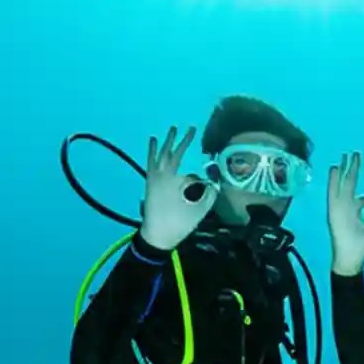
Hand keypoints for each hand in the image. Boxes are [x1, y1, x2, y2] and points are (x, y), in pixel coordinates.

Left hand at [140, 126, 217, 249]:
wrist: (157, 234)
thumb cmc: (179, 223)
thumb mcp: (199, 210)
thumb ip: (209, 193)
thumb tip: (213, 181)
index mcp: (175, 180)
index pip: (189, 168)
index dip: (196, 168)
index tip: (202, 160)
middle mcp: (163, 174)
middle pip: (174, 153)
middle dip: (183, 140)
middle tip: (191, 128)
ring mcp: (154, 177)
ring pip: (161, 155)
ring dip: (167, 142)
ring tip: (172, 129)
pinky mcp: (150, 181)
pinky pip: (151, 161)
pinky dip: (152, 150)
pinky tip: (154, 141)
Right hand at [326, 152, 363, 275]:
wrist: (351, 258)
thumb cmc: (362, 246)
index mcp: (355, 210)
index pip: (360, 193)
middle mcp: (346, 206)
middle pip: (349, 182)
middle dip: (351, 168)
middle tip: (354, 153)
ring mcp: (339, 207)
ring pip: (340, 184)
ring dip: (342, 170)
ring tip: (344, 157)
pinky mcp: (333, 210)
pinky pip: (333, 192)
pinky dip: (333, 181)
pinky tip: (335, 169)